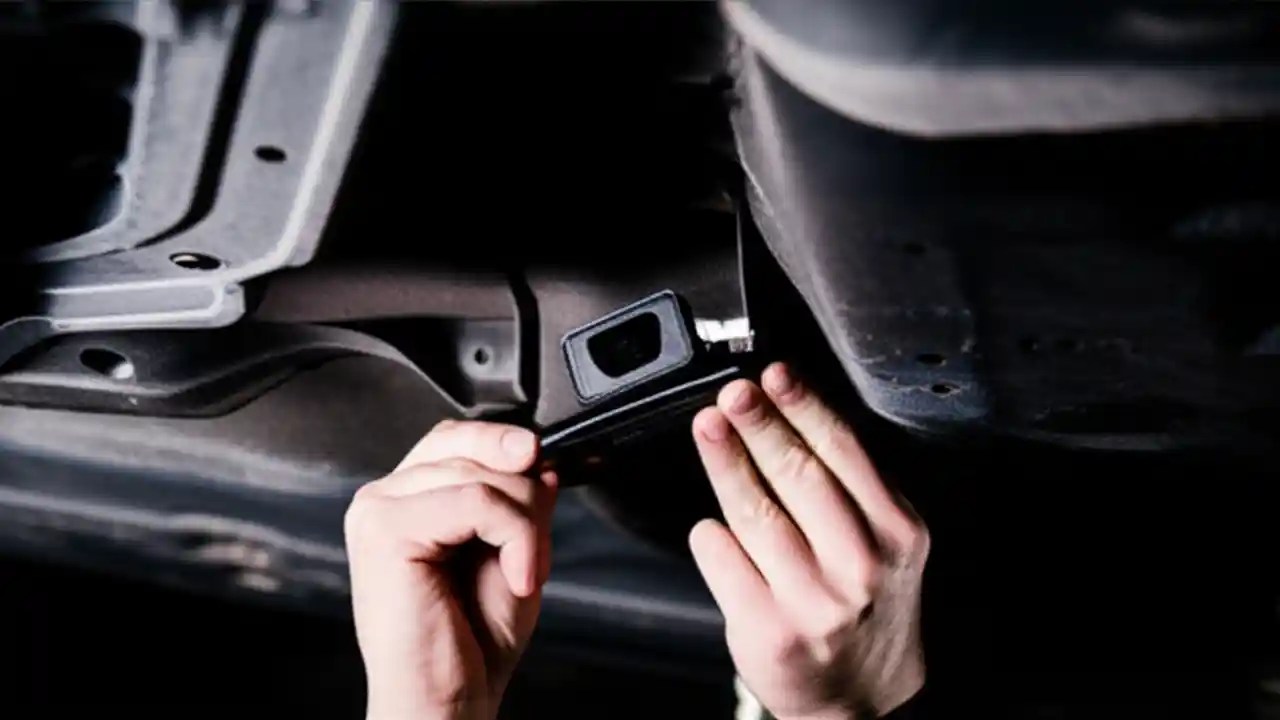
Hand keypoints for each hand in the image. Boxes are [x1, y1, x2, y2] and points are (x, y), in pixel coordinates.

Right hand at [344, 421, 557, 719]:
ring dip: (526, 526)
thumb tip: (538, 459)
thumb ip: (522, 502)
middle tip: (534, 556)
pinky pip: (477, 500)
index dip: (503, 442)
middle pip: (473, 450)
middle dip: (525, 498)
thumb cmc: (471, 645)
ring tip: (524, 575)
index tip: (542, 463)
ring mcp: (378, 510)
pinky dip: (516, 537)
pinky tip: (518, 578)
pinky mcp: (385, 529)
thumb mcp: (514, 552)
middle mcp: (383, 499)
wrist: (446, 703)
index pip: (456, 436)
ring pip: (483, 476)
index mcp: (406, 500)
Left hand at [689, 363, 927, 719]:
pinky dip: (711, 534)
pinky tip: (712, 524)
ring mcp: (813, 602)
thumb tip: (787, 411)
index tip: (773, 375)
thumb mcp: (885, 542)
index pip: (845, 453)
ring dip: (726, 463)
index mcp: (897, 533)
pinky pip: (725, 560)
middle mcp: (861, 568)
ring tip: (708, 428)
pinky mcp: (768, 629)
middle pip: (798, 477)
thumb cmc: (865, 604)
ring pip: (755, 514)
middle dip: (759, 425)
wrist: (861, 698)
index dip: (804, 407)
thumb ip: (850, 487)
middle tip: (731, 394)